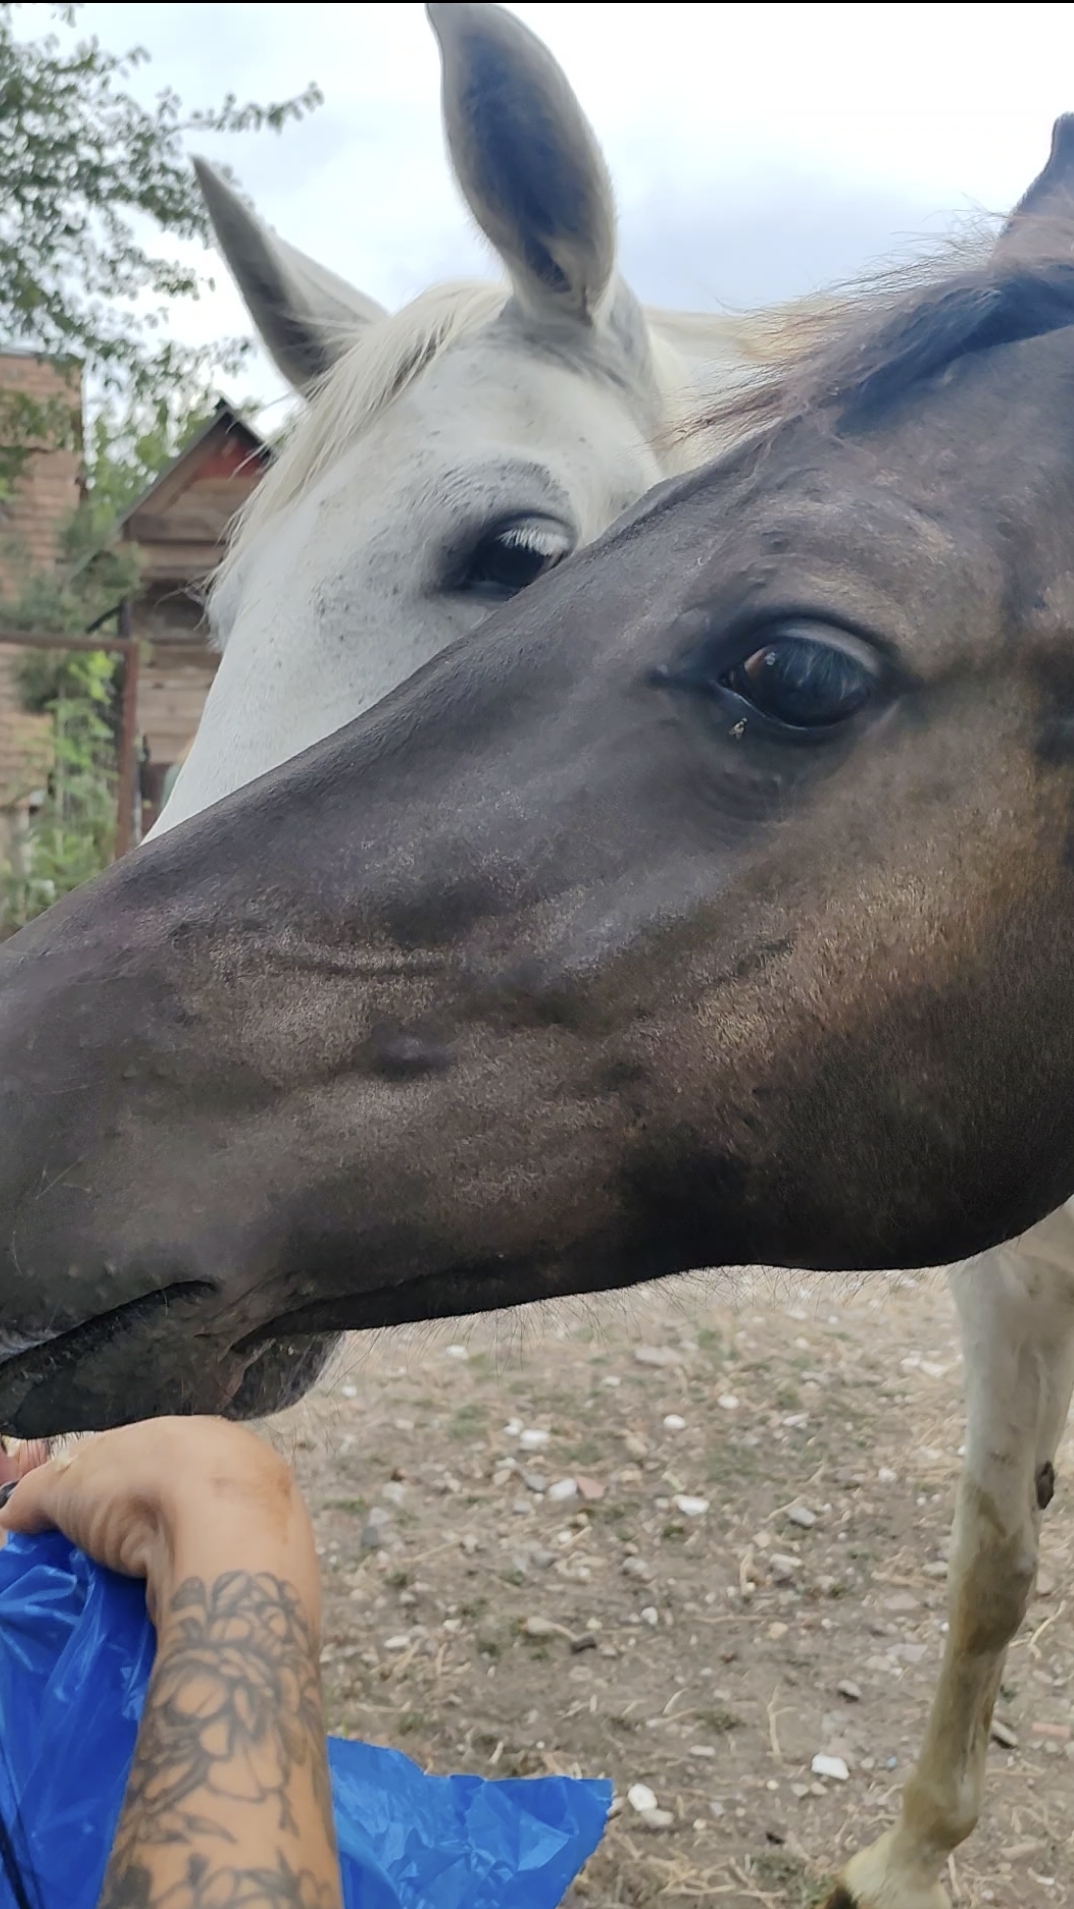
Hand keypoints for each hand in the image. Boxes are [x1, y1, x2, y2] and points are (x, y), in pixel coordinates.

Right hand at [0, 1417, 318, 1623]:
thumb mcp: (70, 1485)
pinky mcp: (285, 1569)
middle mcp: (241, 1469)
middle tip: (111, 1571)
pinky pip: (235, 1579)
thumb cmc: (145, 1490)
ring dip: (182, 1565)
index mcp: (197, 1437)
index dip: (114, 1494)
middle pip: (186, 1503)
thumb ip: (39, 1496)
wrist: (227, 1534)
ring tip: (141, 1599)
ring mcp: (271, 1518)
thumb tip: (14, 1517)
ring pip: (216, 1542)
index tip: (87, 1531)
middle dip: (150, 1533)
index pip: (150, 1463)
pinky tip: (180, 1613)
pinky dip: (208, 1594)